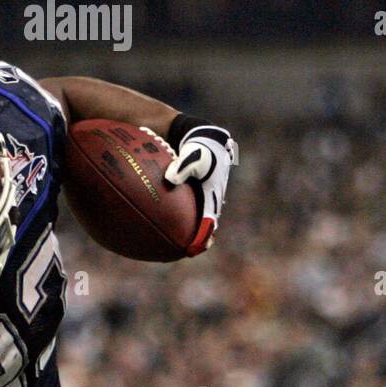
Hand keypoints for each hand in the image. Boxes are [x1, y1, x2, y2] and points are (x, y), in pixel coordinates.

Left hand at [162, 123, 234, 254]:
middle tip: (194, 251)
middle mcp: (214, 194)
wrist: (205, 136)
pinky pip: (200, 207)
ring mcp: (211, 192)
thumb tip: (171, 179)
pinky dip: (195, 217)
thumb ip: (182, 167)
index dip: (202, 234)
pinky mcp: (205, 190)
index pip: (209, 218)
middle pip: (210, 220)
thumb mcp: (191, 155)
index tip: (195, 248)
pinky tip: (180, 226)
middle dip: (204, 235)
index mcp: (213, 190)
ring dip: (201, 228)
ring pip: (207, 214)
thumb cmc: (197, 147)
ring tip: (191, 244)